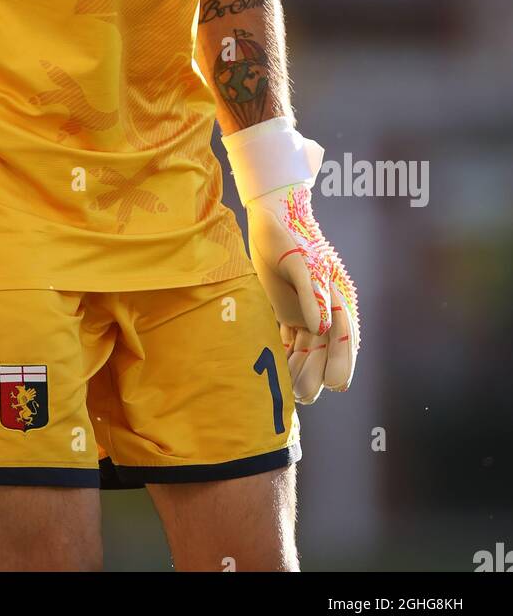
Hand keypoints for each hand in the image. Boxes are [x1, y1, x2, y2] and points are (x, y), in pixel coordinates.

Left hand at [245, 182, 359, 403]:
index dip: (342, 361)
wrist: (271, 220)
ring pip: (309, 352)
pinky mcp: (290, 315)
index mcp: (337, 299)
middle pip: (326, 351)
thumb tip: (321, 327)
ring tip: (289, 394)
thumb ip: (312, 293)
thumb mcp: (300, 262)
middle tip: (302, 396)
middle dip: (316, 373)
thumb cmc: (288, 238)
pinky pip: (292, 343)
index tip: (335, 384)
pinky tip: (278, 376)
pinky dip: (286, 359)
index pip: (344, 337)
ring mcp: (308, 315)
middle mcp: (326, 312)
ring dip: (300, 371)